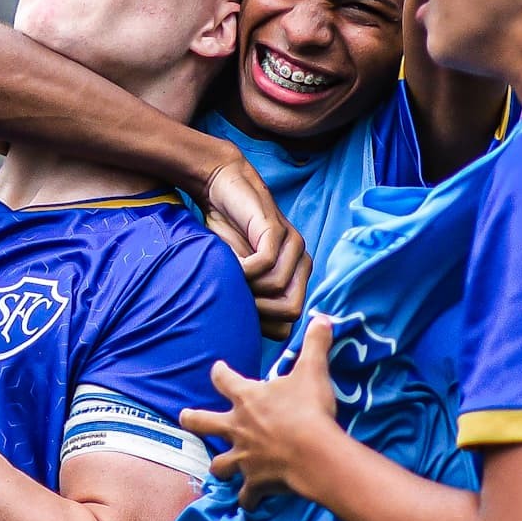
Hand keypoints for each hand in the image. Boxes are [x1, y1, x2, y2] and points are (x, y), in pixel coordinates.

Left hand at [182, 315, 344, 506]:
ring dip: (219, 466)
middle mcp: (237, 428)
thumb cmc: (309, 409)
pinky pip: (246, 496)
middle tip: (183, 416)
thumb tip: (323, 317)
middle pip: (202, 422)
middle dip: (191, 419)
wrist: (313, 453)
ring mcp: (243, 458)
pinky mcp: (254, 483)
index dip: (220, 373)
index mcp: (247, 399)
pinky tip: (250, 503)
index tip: (217, 369)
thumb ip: (315, 343)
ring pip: (219, 465)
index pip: (224, 379)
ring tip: (218, 468)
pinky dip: (248, 500)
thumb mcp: (313, 370)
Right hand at [202, 156, 309, 338]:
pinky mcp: (276, 229)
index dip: (263, 326)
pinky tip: (229, 264)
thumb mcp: (237, 275)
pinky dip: (243, 271)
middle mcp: (301, 262)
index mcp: (295, 277)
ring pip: (279, 290)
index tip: (238, 315)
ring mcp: (293, 245)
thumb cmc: (225, 234)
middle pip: (291, 311)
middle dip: (259, 313)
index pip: (290, 322)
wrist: (220, 186)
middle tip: (234, 300)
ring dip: (248, 290)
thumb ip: (248, 299)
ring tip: (229, 278)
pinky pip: (265, 265)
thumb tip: (244, 334)